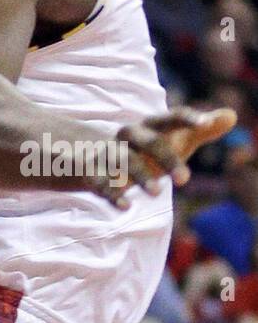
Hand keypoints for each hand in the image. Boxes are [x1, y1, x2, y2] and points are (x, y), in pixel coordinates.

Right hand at [93, 107, 236, 207]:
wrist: (90, 154)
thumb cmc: (144, 149)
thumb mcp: (172, 139)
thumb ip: (201, 131)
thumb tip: (232, 116)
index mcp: (150, 126)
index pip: (170, 118)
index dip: (187, 119)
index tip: (205, 123)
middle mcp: (129, 136)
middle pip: (149, 142)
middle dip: (167, 158)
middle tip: (186, 180)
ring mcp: (109, 153)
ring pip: (125, 161)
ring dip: (141, 176)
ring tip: (158, 193)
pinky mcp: (93, 172)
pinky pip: (102, 182)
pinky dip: (113, 194)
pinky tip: (126, 206)